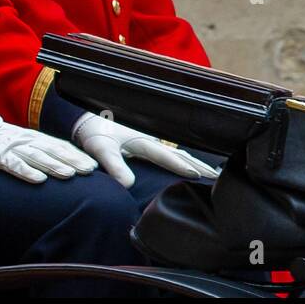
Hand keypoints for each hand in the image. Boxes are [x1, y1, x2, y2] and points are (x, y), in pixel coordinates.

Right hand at [0, 104, 97, 183]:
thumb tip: (58, 163)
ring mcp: (12, 147)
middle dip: (73, 161)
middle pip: (53, 151)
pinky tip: (38, 180)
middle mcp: (26, 140)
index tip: (93, 166)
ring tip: (70, 174)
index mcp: (33, 138)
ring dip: (55, 166)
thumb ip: (37, 151)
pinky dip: (26, 172)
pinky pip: (13, 165)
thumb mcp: (20, 142)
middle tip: (90, 171)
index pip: (60, 146)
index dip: (77, 155)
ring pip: (37, 157)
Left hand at [71, 112, 218, 188]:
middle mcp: (151, 139)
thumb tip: (128, 185)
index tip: (200, 175)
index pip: (168, 157)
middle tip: (217, 175)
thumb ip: (114, 166)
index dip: (184, 167)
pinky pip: (172, 152)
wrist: (87, 118)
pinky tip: (190, 164)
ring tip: (211, 171)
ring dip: (195, 161)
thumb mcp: (101, 150)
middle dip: (199, 164)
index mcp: (143, 141)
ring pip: (178, 152)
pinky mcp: (148, 141)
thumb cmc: (95, 134)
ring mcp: (151, 139)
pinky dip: (185, 158)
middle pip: (180, 154)